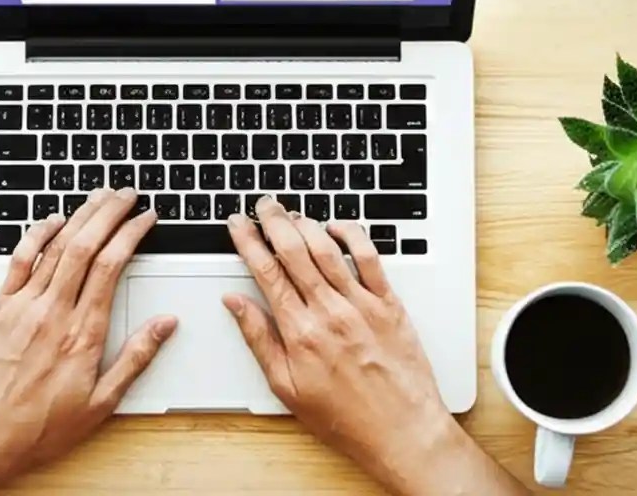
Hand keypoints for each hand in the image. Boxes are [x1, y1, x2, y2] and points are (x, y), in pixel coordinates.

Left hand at [0, 187, 175, 493]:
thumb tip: (165, 325)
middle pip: (85, 245)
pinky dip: (37, 235)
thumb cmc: (37, 427)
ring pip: (56, 246)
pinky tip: (52, 221)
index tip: (146, 218)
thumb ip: (136, 358)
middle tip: (127, 194)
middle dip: (109, 212)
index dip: (131, 233)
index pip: (112, 265)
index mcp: (83, 334)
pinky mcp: (0, 308)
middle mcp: (53, 312)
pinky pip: (19, 260)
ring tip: (99, 197)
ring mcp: (23, 306)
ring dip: (80, 215)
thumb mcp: (101, 404)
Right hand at [223, 197, 525, 495]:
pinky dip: (352, 235)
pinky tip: (337, 227)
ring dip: (305, 224)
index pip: (266, 272)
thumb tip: (235, 304)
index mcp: (300, 332)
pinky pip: (369, 258)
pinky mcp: (390, 304)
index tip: (237, 225)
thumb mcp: (286, 387)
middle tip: (262, 205)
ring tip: (290, 212)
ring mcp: (362, 305)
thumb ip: (258, 340)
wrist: (402, 431)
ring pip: (327, 248)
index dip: (248, 242)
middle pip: (294, 251)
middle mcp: (329, 312)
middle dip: (273, 221)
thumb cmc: (345, 417)